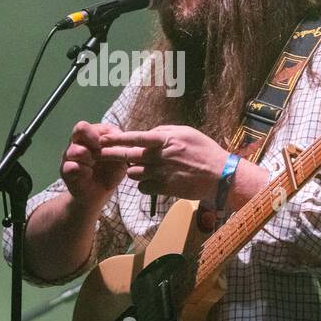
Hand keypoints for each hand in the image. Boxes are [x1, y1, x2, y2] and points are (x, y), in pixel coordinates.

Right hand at [60, 121, 127, 207]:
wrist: (98, 194)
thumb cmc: (110, 172)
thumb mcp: (121, 159)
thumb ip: (122, 148)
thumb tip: (124, 140)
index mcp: (91, 135)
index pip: (98, 124)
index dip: (107, 134)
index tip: (116, 146)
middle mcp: (78, 142)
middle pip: (80, 128)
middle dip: (93, 137)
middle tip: (100, 148)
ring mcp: (69, 156)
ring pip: (75, 149)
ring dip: (88, 157)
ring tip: (94, 164)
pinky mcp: (65, 171)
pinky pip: (71, 167)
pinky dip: (83, 170)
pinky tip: (89, 174)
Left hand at [98, 125, 228, 200]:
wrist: (220, 176)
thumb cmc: (205, 151)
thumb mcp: (186, 133)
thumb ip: (165, 132)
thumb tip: (148, 133)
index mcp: (165, 140)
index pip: (135, 138)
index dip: (116, 139)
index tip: (101, 139)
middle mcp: (160, 156)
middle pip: (128, 156)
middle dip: (112, 156)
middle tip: (100, 155)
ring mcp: (161, 174)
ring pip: (133, 173)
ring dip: (134, 171)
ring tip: (143, 168)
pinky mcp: (164, 189)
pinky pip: (143, 187)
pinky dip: (145, 185)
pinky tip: (153, 181)